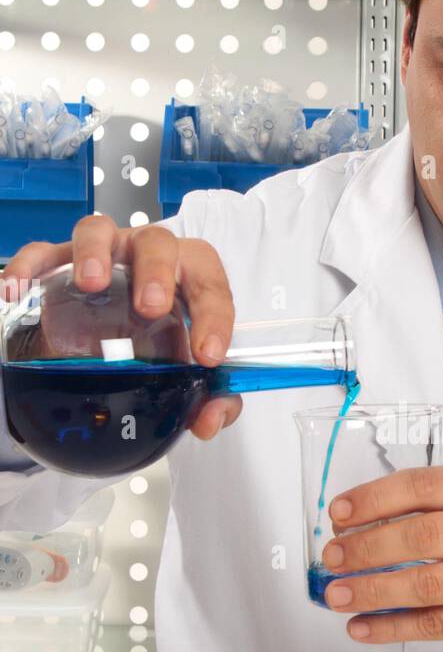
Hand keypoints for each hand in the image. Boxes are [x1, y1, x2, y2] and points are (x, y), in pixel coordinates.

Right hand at [0, 215, 241, 439]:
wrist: (101, 343)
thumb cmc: (153, 343)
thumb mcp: (186, 372)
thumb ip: (210, 398)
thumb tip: (209, 419)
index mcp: (185, 277)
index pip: (208, 281)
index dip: (214, 315)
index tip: (207, 355)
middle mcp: (144, 257)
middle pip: (157, 242)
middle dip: (156, 271)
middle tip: (149, 307)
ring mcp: (101, 255)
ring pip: (99, 231)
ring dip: (94, 252)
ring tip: (88, 284)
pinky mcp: (57, 262)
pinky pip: (41, 254)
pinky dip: (30, 267)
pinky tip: (18, 291)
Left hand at [321, 467, 442, 651]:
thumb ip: (442, 508)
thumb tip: (365, 523)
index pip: (422, 486)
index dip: (374, 498)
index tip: (339, 513)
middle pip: (419, 536)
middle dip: (366, 547)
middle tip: (332, 557)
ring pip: (424, 584)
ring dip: (371, 591)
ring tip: (336, 595)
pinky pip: (434, 624)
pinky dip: (392, 627)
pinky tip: (362, 628)